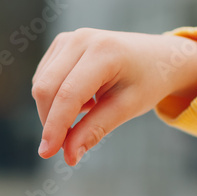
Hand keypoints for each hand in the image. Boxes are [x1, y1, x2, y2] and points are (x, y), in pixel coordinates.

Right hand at [32, 29, 196, 165]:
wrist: (156, 57)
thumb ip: (95, 130)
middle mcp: (81, 39)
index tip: (47, 153)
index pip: (68, 95)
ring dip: (54, 110)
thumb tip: (68, 156)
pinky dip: (55, 97)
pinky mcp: (60, 44)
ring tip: (89, 110)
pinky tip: (81, 97)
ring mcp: (68, 38)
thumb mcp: (126, 108)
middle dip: (50, 122)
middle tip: (65, 146)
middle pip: (45, 89)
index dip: (55, 127)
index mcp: (104, 52)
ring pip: (40, 85)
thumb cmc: (146, 82)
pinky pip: (43, 79)